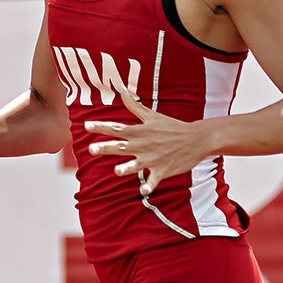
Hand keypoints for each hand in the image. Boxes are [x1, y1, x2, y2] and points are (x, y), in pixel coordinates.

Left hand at [83, 93, 205, 196]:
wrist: (196, 139)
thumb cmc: (172, 126)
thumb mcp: (152, 115)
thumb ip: (134, 105)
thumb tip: (122, 90)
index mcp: (140, 132)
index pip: (117, 128)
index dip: (101, 127)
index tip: (86, 125)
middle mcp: (144, 145)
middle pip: (121, 147)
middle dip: (106, 148)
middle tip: (92, 149)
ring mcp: (153, 158)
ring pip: (136, 165)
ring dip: (127, 168)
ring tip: (117, 171)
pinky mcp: (163, 170)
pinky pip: (154, 180)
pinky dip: (150, 186)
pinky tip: (144, 191)